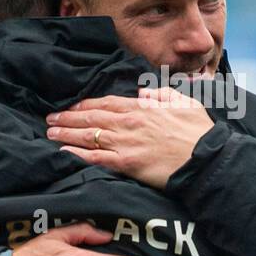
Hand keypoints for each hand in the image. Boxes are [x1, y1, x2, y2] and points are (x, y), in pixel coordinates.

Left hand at [45, 87, 212, 188]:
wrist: (205, 159)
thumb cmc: (199, 133)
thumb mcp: (185, 104)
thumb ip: (163, 95)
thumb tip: (144, 92)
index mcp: (142, 108)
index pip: (107, 103)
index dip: (86, 105)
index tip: (73, 106)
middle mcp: (129, 123)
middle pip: (91, 118)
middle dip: (68, 117)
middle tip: (51, 118)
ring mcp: (126, 143)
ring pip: (88, 136)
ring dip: (66, 133)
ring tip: (50, 132)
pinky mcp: (126, 163)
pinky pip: (95, 157)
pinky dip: (77, 154)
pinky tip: (64, 151)